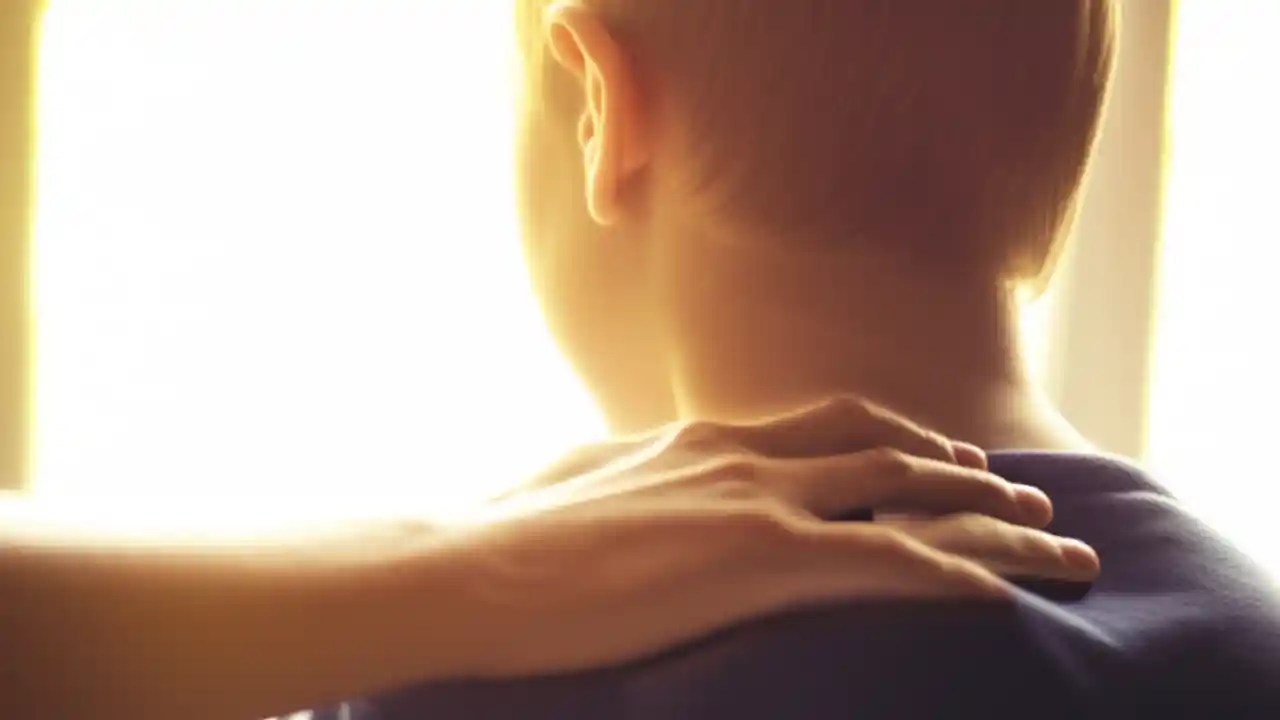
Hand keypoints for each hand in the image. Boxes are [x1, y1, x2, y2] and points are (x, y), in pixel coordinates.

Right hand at [442, 396, 1097, 678]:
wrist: (469, 566)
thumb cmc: (507, 537)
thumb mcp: (582, 484)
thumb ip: (631, 472)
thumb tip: (632, 474)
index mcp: (704, 438)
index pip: (826, 426)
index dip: (897, 439)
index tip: (943, 455)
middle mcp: (744, 454)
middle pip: (884, 450)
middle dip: (963, 470)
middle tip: (1023, 489)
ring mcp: (754, 503)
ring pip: (905, 500)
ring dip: (987, 519)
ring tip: (1050, 540)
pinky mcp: (755, 560)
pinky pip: (883, 564)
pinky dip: (952, 574)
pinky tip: (1002, 594)